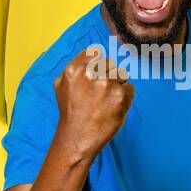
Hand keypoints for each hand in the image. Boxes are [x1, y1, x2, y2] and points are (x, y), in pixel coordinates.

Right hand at [52, 47, 134, 161]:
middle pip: (110, 64)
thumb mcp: (61, 84)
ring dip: (117, 87)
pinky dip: (125, 99)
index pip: (96, 52)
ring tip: (105, 103)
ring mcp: (106, 84)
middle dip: (108, 77)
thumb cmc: (71, 112)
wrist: (77, 138)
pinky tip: (113, 109)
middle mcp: (90, 73)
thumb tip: (93, 53)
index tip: (96, 78)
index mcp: (74, 69)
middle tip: (100, 95)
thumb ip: (75, 66)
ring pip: (121, 75)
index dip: (98, 65)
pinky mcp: (120, 96)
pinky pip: (130, 89)